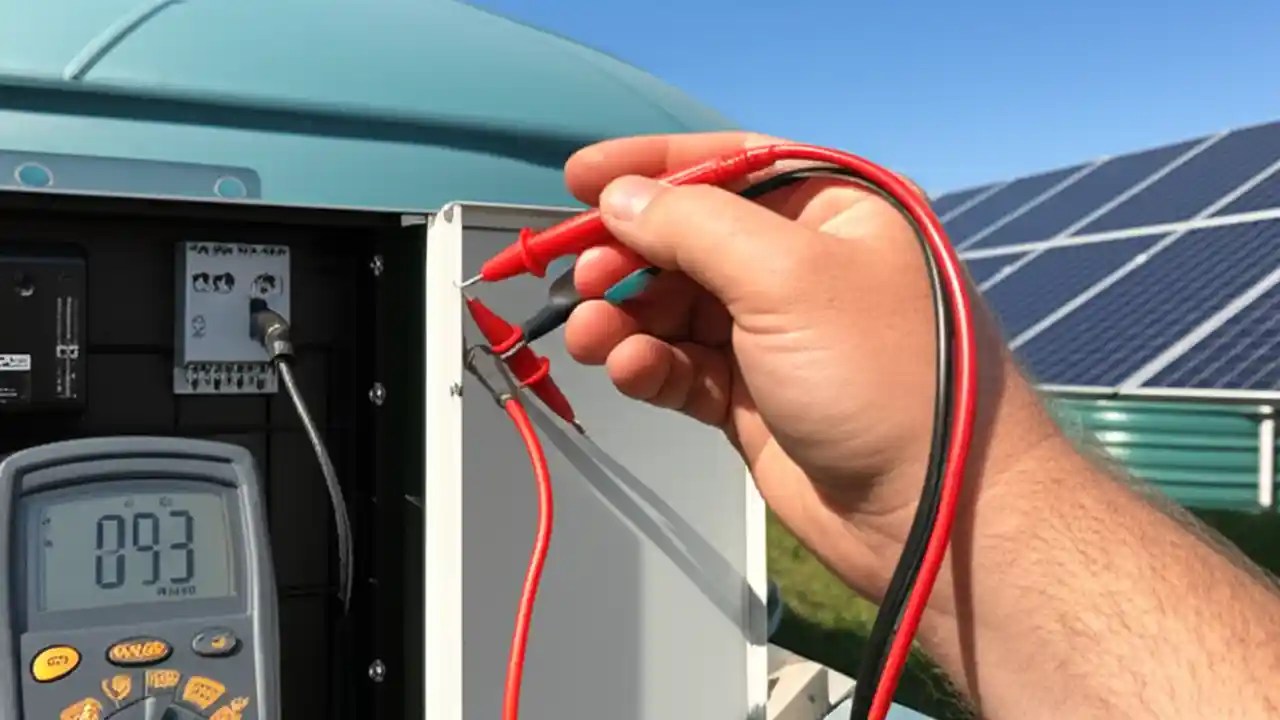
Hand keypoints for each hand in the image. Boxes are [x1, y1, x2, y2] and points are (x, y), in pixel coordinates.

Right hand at [563, 132, 1061, 602]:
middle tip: (583, 276)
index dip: (652, 167)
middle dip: (630, 256)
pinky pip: (683, 366)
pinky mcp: (753, 395)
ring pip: (675, 308)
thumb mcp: (788, 278)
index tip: (581, 176)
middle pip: (690, 240)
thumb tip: (621, 197)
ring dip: (626, 317)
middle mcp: (805, 264)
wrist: (931, 510)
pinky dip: (650, 365)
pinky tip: (631, 370)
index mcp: (835, 209)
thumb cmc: (883, 376)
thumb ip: (693, 227)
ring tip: (592, 334)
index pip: (729, 164)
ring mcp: (777, 333)